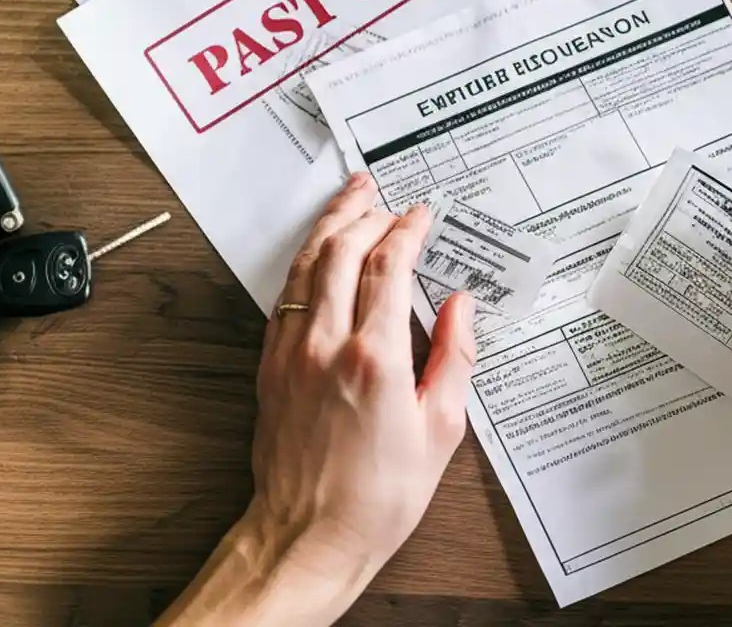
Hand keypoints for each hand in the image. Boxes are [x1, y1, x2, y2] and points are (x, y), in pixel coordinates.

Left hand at [155, 173, 476, 626]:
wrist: (309, 534)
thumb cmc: (378, 495)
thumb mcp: (440, 430)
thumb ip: (453, 357)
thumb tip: (461, 306)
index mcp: (374, 357)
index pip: (389, 266)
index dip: (407, 230)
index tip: (421, 215)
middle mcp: (326, 344)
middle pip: (341, 250)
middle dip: (365, 213)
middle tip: (384, 197)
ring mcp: (290, 351)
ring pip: (305, 265)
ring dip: (328, 225)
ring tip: (348, 199)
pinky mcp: (270, 365)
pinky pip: (285, 295)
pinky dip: (303, 262)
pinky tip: (316, 254)